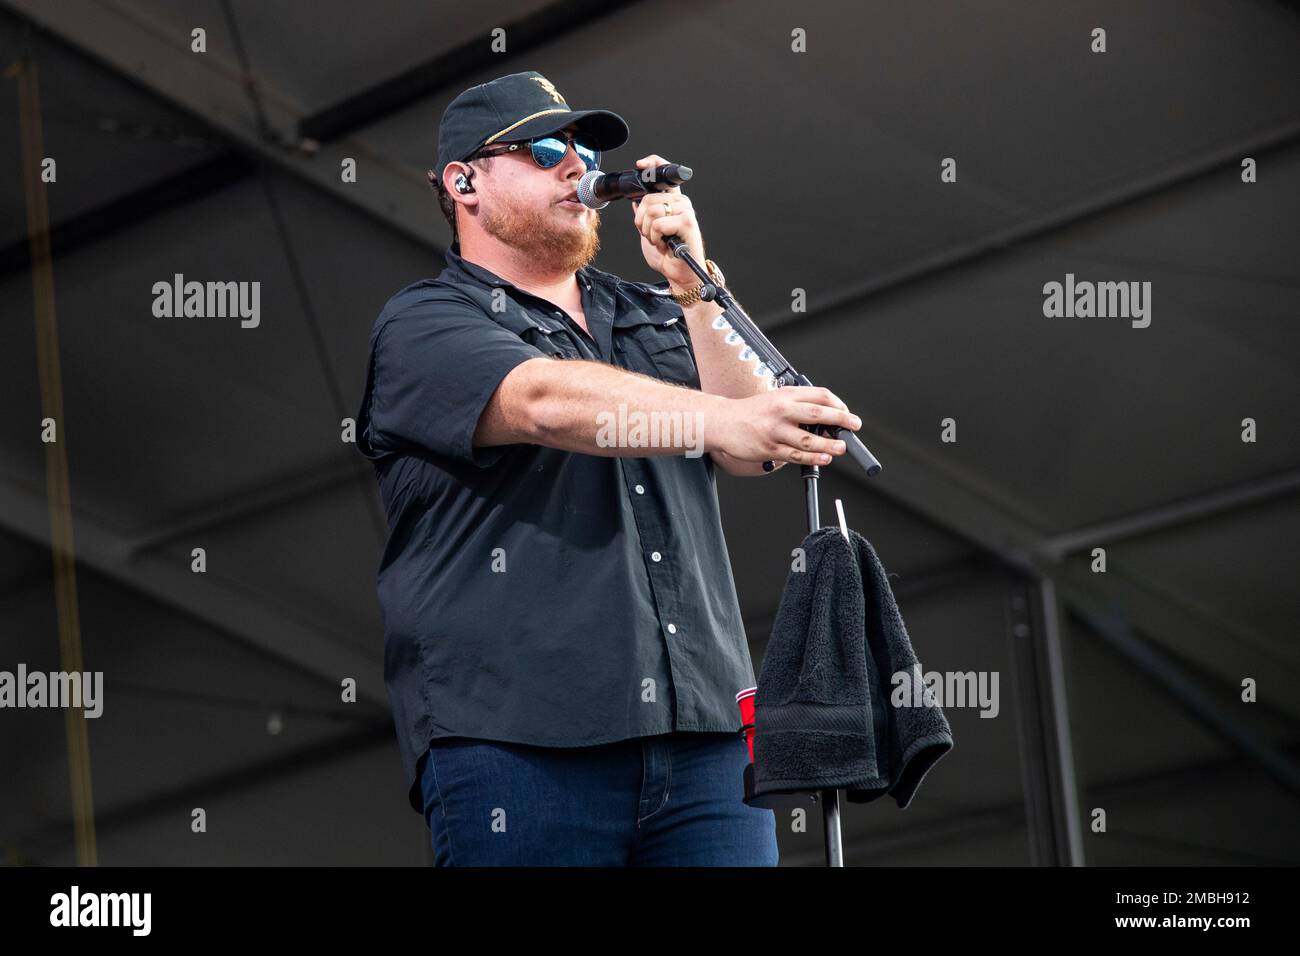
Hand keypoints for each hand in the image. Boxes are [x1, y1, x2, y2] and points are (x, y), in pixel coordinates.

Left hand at [630, 154, 704, 291]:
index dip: (653, 163)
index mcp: (673, 200)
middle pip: (647, 198)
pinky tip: (664, 245)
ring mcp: (685, 210)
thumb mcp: (650, 231)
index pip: (665, 171)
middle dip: (641, 221)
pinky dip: (655, 238)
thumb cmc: (667, 254)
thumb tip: (635, 201)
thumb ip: (645, 215)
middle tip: (651, 235)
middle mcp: (681, 201)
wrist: (679, 273)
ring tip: (659, 240)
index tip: (640, 165)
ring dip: (648, 232)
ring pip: (651, 211)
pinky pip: (658, 224)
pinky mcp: (687, 221)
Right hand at [714, 387, 861, 464]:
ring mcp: (775, 431)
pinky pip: (796, 456)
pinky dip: (813, 458)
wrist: (724, 422)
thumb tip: (827, 421)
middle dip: (841, 420)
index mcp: (786, 395)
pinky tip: (824, 458)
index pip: (820, 395)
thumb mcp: (776, 399)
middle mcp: (781, 410)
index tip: (846, 414)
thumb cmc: (753, 412)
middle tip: (854, 426)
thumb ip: (799, 406)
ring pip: (808, 440)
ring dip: (829, 445)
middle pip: (817, 413)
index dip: (838, 405)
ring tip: (841, 447)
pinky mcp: (769, 448)